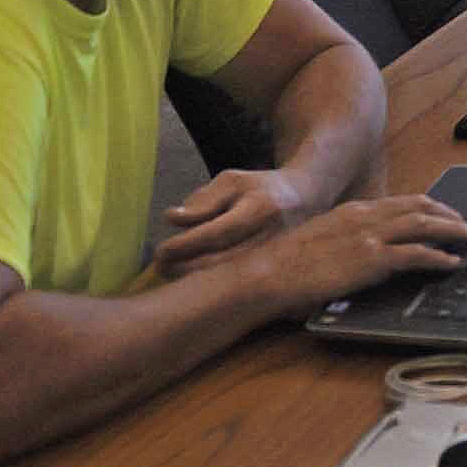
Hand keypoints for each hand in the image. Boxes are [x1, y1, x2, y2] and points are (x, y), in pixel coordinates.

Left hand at [155, 165, 310, 276]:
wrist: (307, 197)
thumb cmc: (261, 188)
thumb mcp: (232, 181)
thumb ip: (203, 200)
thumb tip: (172, 219)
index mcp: (260, 209)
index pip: (217, 232)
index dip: (186, 245)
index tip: (160, 251)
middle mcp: (272, 237)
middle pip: (221, 262)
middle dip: (184, 267)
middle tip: (160, 265)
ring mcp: (278, 258)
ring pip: (229, 279)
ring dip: (195, 279)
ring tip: (171, 272)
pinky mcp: (278, 273)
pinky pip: (239, 285)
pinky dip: (213, 284)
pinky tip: (195, 279)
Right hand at [246, 193, 466, 307]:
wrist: (268, 274)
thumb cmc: (284, 266)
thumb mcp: (318, 242)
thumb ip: (342, 242)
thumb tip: (357, 253)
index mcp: (352, 211)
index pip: (400, 202)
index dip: (427, 207)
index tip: (442, 213)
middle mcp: (365, 216)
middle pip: (418, 207)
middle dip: (447, 213)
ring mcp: (369, 236)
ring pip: (424, 225)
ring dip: (452, 230)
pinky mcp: (372, 259)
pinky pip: (416, 254)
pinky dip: (439, 257)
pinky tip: (451, 262)